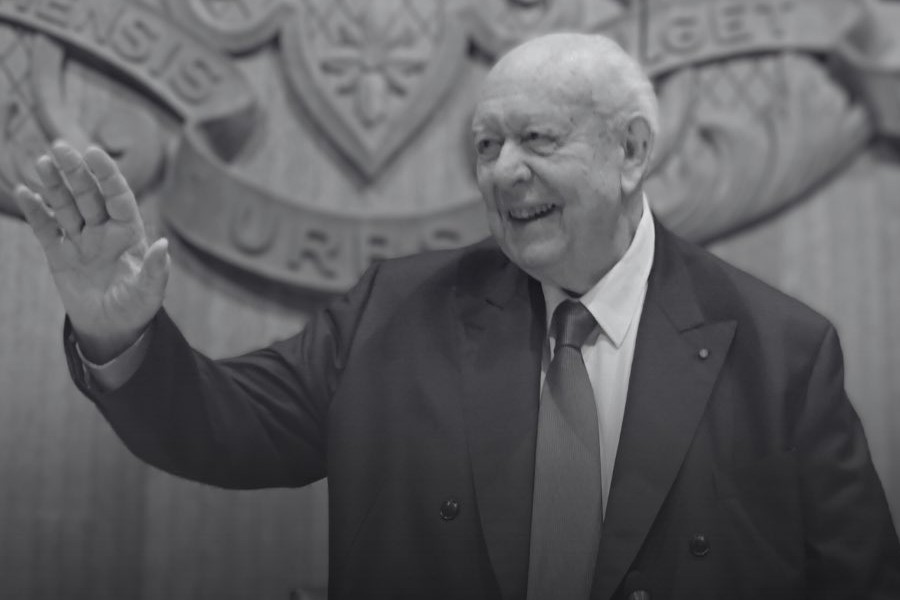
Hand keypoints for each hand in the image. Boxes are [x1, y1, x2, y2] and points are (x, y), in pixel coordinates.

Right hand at [15, 141, 168, 362]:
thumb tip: (163, 246)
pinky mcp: (59, 254)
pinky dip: (34, 211)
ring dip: (54, 184)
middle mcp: (104, 231)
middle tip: (61, 146)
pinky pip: (45, 228)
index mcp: (129, 234)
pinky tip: (23, 192)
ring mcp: (80, 240)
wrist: (112, 329)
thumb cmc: (137, 308)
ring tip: (43, 161)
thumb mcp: (149, 292)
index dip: (107, 175)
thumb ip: (155, 270)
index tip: (94, 152)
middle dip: (76, 172)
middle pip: (88, 195)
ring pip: (65, 206)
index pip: (118, 197)